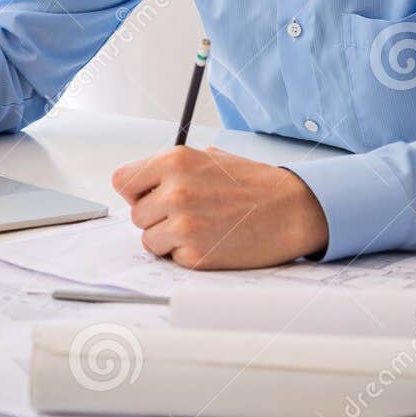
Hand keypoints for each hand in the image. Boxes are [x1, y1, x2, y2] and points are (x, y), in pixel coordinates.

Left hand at [111, 146, 329, 268]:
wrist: (293, 210)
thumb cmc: (255, 184)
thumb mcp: (208, 158)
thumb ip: (171, 168)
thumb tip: (140, 183)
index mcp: (174, 161)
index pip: (122, 180)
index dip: (137, 191)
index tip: (151, 196)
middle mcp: (175, 191)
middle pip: (136, 215)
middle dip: (157, 217)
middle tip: (188, 214)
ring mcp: (184, 225)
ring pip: (149, 240)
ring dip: (169, 239)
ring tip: (201, 227)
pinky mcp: (196, 255)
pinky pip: (172, 258)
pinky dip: (187, 254)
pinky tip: (212, 240)